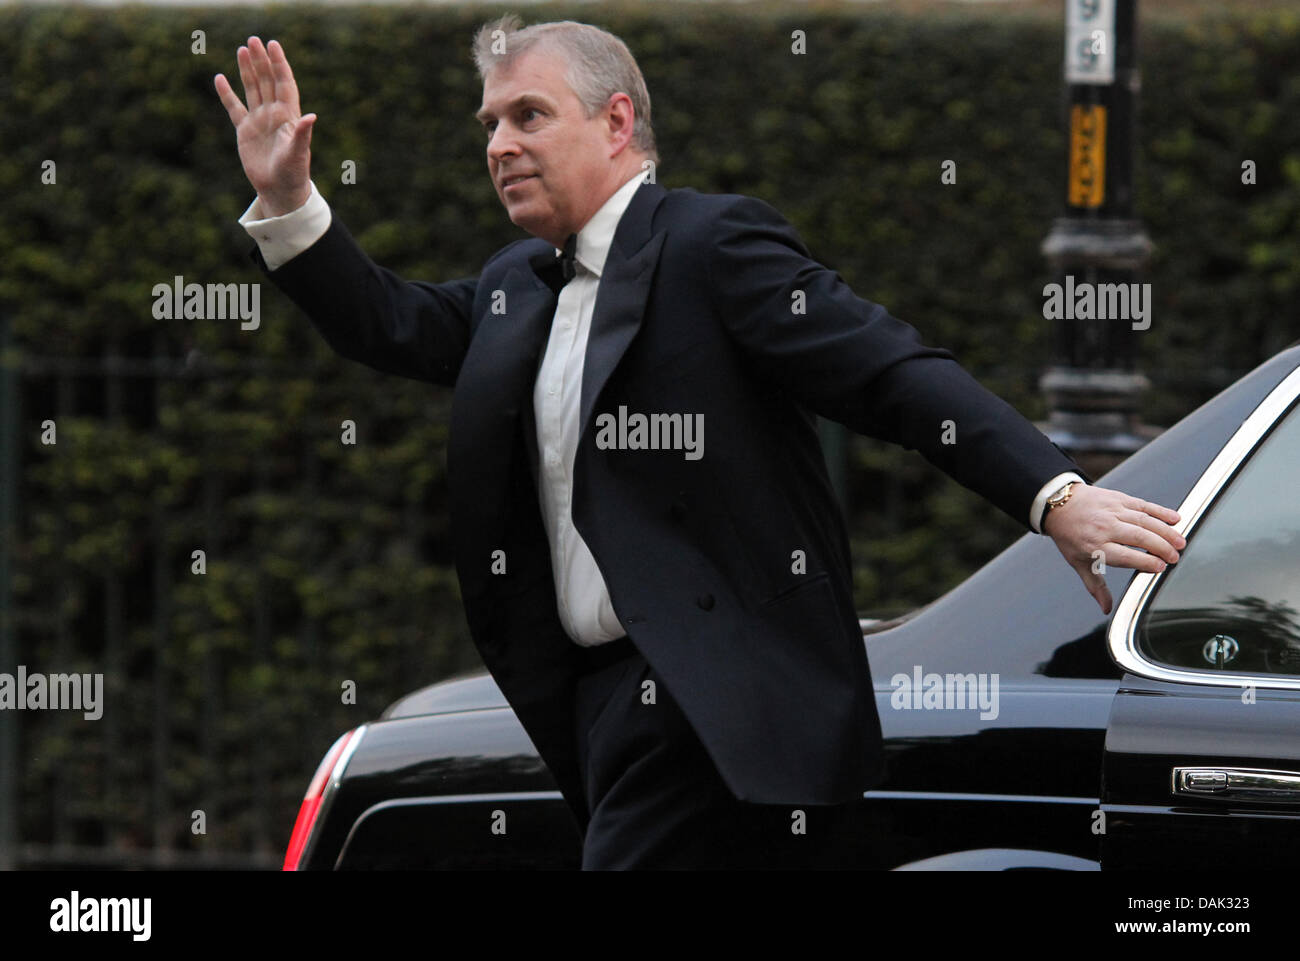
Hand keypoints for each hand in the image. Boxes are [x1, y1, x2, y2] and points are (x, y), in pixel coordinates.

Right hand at [214, 37, 314, 216]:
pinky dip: (227, 94)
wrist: (280, 190)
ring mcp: (259, 121)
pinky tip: (220, 78)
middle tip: (254, 40)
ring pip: (252, 89)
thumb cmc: (294, 173)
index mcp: (288, 116)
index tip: (273, 45)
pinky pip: (234, 108)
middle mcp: (274, 114)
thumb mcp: (298, 154)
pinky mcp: (245, 131)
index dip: (279, 64)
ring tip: (242, 50)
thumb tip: (312, 116)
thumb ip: (302, 134)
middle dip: (262, 61)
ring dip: (247, 70)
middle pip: (267, 81)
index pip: (284, 83)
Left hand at [1042, 483, 1184, 615]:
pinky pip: (1143, 505)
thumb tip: (1106, 608)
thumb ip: (1096, 586)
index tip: (1161, 567)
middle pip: (1139, 538)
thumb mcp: (1079, 563)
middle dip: (1162, 547)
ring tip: (1180, 542)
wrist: (1059, 505)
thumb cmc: (1070, 536)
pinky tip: (1175, 519)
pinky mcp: (1119, 499)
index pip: (1125, 556)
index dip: (1146, 562)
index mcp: (1095, 546)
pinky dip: (1161, 512)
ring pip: (1145, 521)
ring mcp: (1113, 511)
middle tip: (1175, 556)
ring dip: (1166, 531)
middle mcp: (1105, 528)